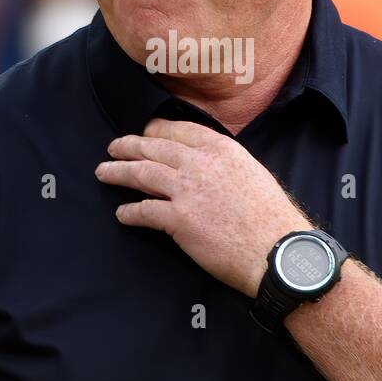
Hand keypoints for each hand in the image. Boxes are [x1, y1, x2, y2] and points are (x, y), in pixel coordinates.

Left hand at [95, 118, 312, 297]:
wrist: (276, 250)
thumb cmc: (271, 217)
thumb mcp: (252, 173)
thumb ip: (224, 163)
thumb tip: (205, 164)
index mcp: (221, 149)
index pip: (179, 130)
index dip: (156, 130)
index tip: (145, 132)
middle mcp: (200, 164)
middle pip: (154, 148)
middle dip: (129, 146)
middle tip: (114, 148)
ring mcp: (187, 191)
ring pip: (141, 173)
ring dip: (118, 172)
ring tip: (105, 172)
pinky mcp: (178, 220)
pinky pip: (144, 211)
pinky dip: (129, 212)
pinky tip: (122, 214)